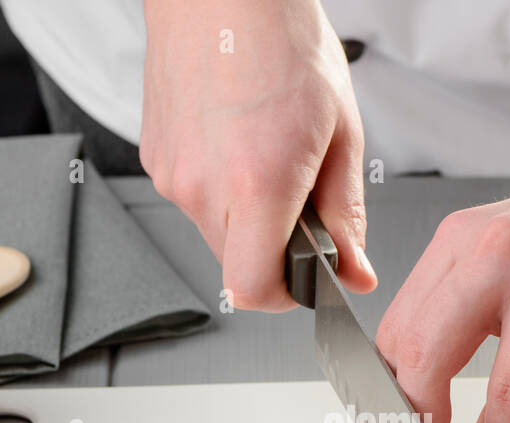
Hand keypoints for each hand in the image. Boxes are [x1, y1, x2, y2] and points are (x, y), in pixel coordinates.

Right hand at [140, 0, 376, 310]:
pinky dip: (220, 186)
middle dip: (273, 247)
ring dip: (246, 214)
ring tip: (265, 153)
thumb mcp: (340, 132)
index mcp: (256, 184)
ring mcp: (172, 174)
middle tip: (297, 195)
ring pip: (215, 231)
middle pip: (238, 264)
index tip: (307, 274)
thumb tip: (355, 270)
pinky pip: (195, 198)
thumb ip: (344, 214)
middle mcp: (203, 187)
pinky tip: (237, 139)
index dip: (285, 294)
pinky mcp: (155, 159)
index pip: (254, 289)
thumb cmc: (280, 40)